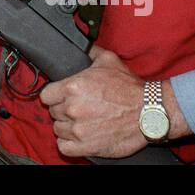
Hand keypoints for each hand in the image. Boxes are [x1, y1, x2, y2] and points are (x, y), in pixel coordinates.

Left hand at [40, 45, 155, 158]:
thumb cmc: (130, 88)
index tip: (61, 97)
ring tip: (81, 122)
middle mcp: (73, 108)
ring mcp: (79, 129)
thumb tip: (82, 47)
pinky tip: (79, 136)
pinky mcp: (87, 146)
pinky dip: (69, 143)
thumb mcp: (109, 60)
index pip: (46, 95)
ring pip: (58, 129)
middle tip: (78, 108)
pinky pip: (64, 147)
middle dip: (63, 110)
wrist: (149, 111)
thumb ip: (90, 52)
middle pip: (54, 112)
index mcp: (73, 87)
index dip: (54, 95)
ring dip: (67, 126)